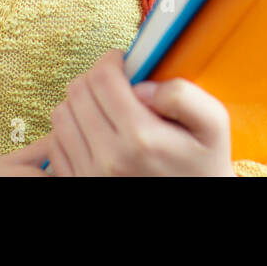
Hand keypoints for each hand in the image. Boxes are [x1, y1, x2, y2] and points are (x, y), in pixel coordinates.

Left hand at [46, 49, 235, 175]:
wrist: (195, 205)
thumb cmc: (203, 164)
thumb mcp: (213, 124)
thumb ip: (182, 95)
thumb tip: (142, 86)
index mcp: (141, 137)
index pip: (101, 78)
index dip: (110, 61)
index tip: (122, 62)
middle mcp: (110, 158)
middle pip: (77, 92)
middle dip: (94, 78)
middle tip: (114, 82)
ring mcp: (90, 174)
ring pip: (61, 115)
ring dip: (79, 102)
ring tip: (103, 105)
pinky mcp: (79, 184)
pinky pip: (54, 144)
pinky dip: (69, 130)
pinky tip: (93, 130)